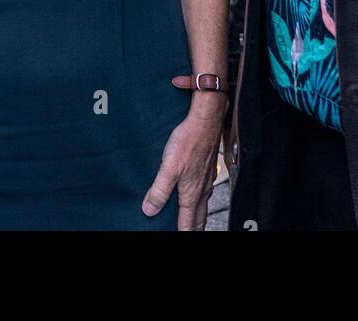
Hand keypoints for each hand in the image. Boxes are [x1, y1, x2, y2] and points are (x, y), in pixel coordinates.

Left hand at [142, 105, 223, 230]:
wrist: (205, 121)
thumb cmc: (188, 142)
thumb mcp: (168, 168)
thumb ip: (159, 190)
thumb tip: (150, 210)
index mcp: (192, 194)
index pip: (188, 223)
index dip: (182, 233)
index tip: (176, 236)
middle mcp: (202, 190)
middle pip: (199, 218)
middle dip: (192, 228)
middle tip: (185, 232)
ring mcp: (206, 179)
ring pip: (202, 205)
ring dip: (195, 215)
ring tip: (188, 219)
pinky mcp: (207, 168)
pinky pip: (204, 191)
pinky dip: (198, 199)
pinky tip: (192, 192)